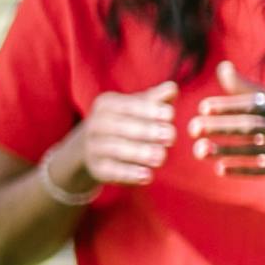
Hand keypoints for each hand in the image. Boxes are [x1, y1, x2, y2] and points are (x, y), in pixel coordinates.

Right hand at [55, 83, 175, 197]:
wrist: (93, 148)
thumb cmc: (125, 122)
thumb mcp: (137, 108)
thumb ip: (155, 99)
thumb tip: (172, 88)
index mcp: (106, 105)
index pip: (128, 105)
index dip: (149, 110)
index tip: (170, 115)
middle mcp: (95, 124)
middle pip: (121, 128)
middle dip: (147, 132)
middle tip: (170, 137)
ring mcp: (93, 147)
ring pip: (116, 150)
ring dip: (139, 154)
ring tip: (161, 157)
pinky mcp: (96, 169)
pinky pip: (112, 171)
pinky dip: (129, 174)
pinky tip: (147, 176)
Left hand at [189, 61, 264, 189]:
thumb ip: (246, 87)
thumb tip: (222, 68)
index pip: (250, 105)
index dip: (226, 106)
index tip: (203, 108)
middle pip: (248, 126)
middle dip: (220, 127)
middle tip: (192, 128)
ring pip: (251, 150)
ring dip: (225, 150)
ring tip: (199, 150)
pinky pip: (260, 170)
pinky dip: (241, 170)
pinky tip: (220, 169)